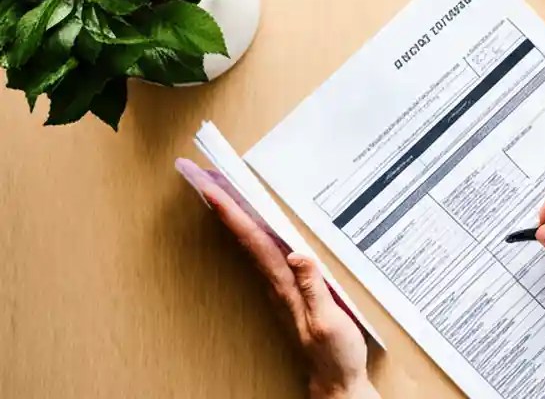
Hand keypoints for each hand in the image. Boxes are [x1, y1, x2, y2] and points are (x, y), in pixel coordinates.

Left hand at [177, 159, 378, 398]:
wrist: (335, 380)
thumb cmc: (335, 354)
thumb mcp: (330, 322)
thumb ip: (314, 288)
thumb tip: (298, 254)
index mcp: (284, 285)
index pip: (254, 242)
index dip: (233, 214)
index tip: (211, 189)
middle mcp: (276, 282)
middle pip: (244, 235)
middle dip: (222, 203)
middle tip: (199, 175)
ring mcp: (280, 285)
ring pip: (250, 240)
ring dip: (232, 213)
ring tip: (216, 186)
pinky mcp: (288, 287)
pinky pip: (262, 250)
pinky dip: (250, 229)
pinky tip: (249, 219)